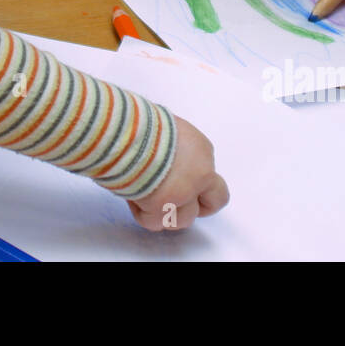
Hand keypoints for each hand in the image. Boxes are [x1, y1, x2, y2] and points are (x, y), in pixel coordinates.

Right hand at [128, 116, 228, 230]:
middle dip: (187, 208)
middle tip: (165, 200)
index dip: (201, 193)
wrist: (128, 133)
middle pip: (205, 208)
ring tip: (144, 195)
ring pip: (182, 220)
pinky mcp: (161, 208)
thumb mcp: (172, 130)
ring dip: (164, 212)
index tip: (185, 190)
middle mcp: (199, 177)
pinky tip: (132, 197)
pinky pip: (153, 222)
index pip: (215, 186)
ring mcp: (182, 196)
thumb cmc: (143, 123)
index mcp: (203, 153)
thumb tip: (168, 161)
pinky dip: (141, 213)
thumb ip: (179, 151)